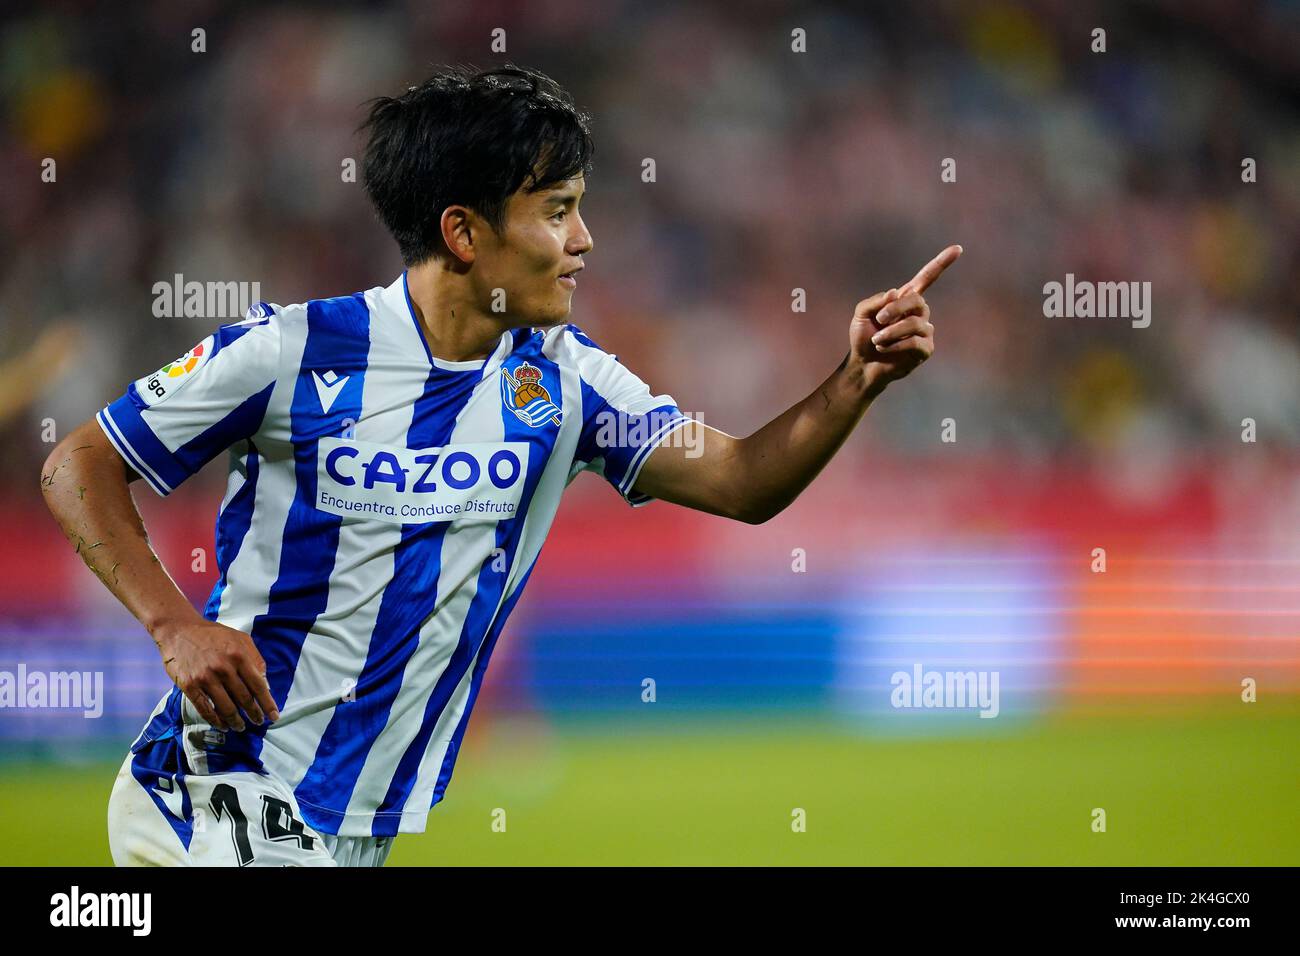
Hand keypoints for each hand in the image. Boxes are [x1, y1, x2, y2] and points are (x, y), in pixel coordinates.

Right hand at [155, 618, 279, 731]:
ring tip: (240, 726)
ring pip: (226, 707)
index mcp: (239, 656)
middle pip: (244, 699)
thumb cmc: (213, 635)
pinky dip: (215, 720)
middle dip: (254, 714)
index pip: (259, 686)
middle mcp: (224, 668)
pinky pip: (205, 709)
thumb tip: (265, 682)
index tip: (274, 716)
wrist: (179, 630)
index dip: (267, 704)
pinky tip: (222, 725)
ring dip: (235, 721)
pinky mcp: (190, 685)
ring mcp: (206, 677)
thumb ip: (255, 658)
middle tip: (258, 722)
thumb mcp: (240, 639)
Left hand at [849, 244, 961, 390]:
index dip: (941, 263)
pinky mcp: (925, 349)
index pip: (926, 278)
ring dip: (890, 332)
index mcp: (905, 299)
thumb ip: (875, 301)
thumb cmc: (863, 337)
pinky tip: (885, 348)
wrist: (863, 364)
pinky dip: (896, 345)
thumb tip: (896, 293)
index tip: (958, 248)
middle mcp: (919, 312)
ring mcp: (924, 331)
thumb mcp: (861, 314)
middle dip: (895, 309)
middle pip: (917, 300)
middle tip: (879, 320)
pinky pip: (915, 342)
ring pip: (914, 323)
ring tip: (876, 340)